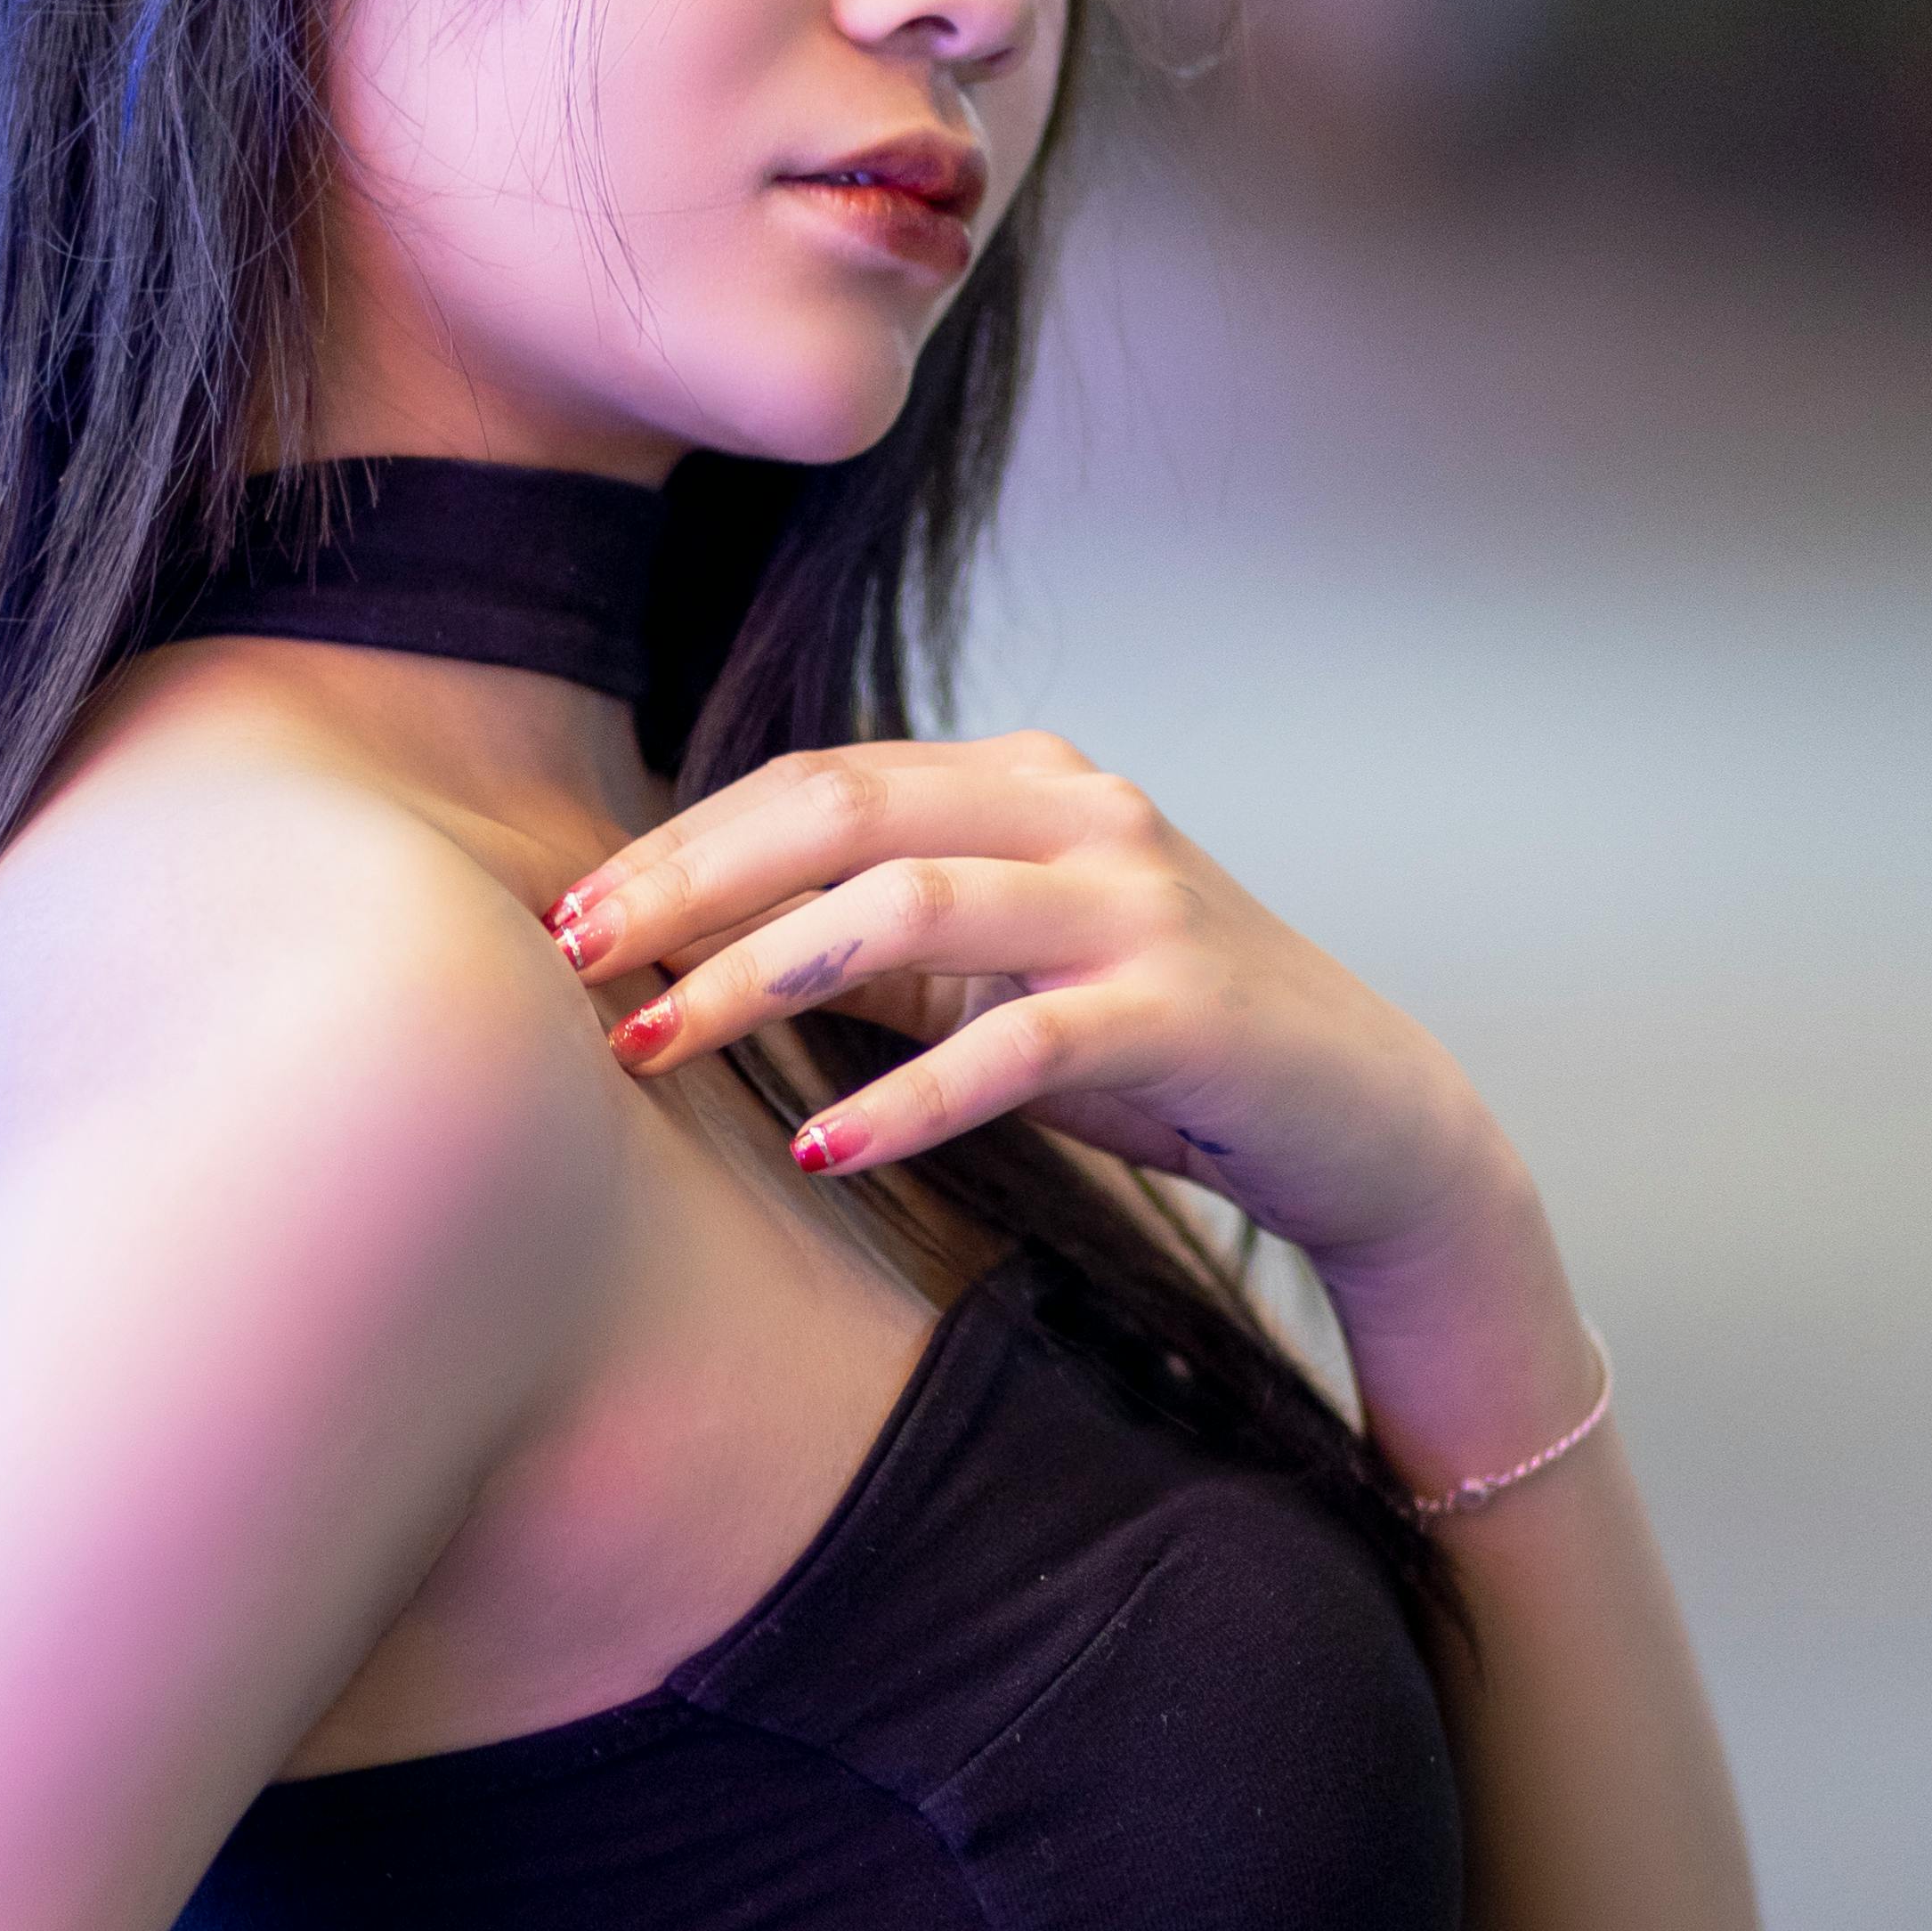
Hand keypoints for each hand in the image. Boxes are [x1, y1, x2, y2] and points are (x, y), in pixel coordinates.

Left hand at [550, 731, 1580, 1456]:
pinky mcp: (1182, 1009)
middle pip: (841, 810)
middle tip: (571, 961)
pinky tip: (821, 1150)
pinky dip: (910, 1096)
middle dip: (686, 884)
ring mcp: (1137, 901)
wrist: (1365, 1117)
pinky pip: (1018, 1042)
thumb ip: (863, 950)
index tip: (566, 914)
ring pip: (910, 902)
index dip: (681, 841)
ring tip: (653, 1049)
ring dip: (759, 976)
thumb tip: (678, 955)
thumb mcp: (992, 980)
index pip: (815, 780)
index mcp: (1025, 780)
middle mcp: (1081, 812)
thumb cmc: (1155, 1050)